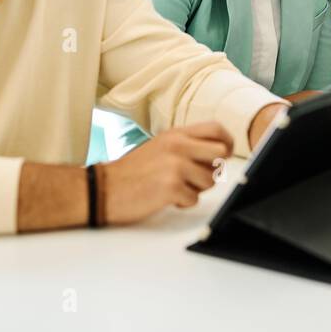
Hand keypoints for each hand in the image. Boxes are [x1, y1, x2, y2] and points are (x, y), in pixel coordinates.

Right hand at [100, 122, 232, 223]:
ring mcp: (175, 165)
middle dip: (213, 169)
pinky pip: (194, 199)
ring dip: (196, 189)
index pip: (216, 129)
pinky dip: (183, 203)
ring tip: (174, 188)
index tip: (222, 156)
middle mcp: (178, 145)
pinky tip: (166, 198)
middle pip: (221, 153)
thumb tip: (218, 153)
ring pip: (210, 180)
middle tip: (197, 177)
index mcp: (176, 134)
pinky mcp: (171, 187)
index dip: (226, 143)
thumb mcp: (160, 146)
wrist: (103, 188)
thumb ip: (186, 145)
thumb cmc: (132, 171)